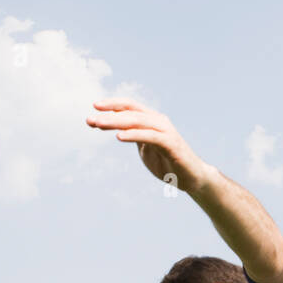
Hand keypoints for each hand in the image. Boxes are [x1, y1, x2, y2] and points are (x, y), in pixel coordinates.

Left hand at [86, 100, 209, 191]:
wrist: (192, 178)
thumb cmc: (169, 163)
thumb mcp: (146, 148)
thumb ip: (135, 136)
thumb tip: (117, 129)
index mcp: (152, 120)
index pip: (130, 106)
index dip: (112, 104)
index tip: (94, 107)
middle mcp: (159, 121)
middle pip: (130, 112)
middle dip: (108, 115)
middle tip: (90, 120)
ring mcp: (165, 131)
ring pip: (137, 121)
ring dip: (116, 122)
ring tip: (99, 124)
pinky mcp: (171, 144)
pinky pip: (149, 136)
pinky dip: (134, 134)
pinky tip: (119, 136)